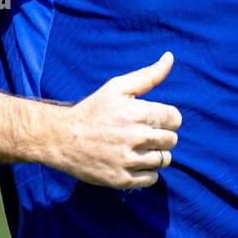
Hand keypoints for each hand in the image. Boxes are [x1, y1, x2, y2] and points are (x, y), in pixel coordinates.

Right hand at [53, 51, 182, 187]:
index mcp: (140, 113)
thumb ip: (148, 75)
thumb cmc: (92, 111)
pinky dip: (146, 172)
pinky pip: (152, 178)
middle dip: (161, 136)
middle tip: (143, 134)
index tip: (152, 119)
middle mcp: (137, 137)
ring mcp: (129, 160)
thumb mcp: (117, 87)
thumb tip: (170, 57)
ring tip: (137, 148)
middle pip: (172, 141)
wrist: (61, 139)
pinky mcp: (122, 179)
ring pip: (164, 160)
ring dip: (154, 154)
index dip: (166, 118)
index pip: (176, 119)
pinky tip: (133, 162)